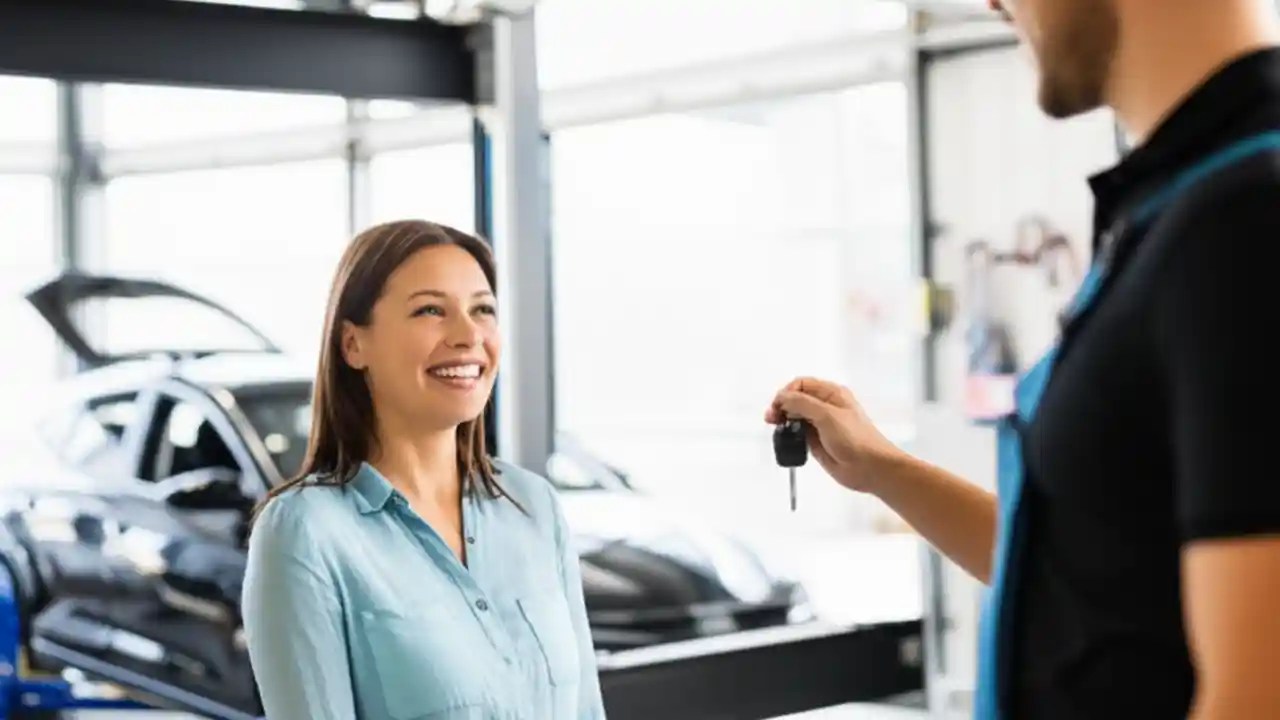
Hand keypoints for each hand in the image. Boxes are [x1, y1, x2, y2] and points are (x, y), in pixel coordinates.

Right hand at [766, 377, 905, 494]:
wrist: (869, 467)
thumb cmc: (856, 439)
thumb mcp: (826, 415)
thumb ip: (802, 403)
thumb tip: (782, 397)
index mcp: (831, 393)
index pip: (800, 385)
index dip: (786, 393)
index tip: (777, 407)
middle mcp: (825, 406)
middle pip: (795, 399)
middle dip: (781, 407)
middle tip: (772, 419)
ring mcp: (821, 425)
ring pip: (795, 417)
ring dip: (784, 421)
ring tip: (778, 430)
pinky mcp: (817, 442)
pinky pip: (798, 434)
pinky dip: (790, 435)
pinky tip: (788, 441)